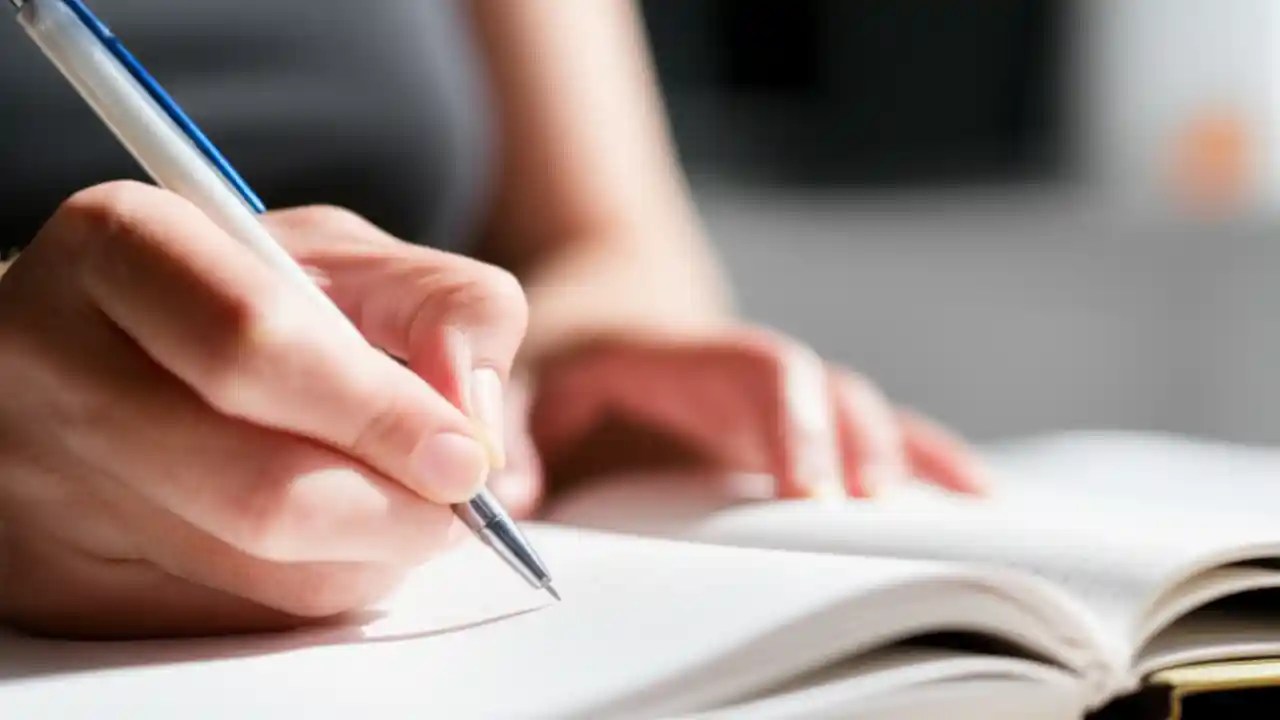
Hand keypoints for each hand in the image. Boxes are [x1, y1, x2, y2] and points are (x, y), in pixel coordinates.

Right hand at [0, 182, 526, 637]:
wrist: (90, 354)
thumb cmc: (236, 295)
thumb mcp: (345, 260)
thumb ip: (441, 306)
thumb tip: (476, 424)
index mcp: (121, 247)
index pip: (257, 346)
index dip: (384, 416)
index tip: (467, 458)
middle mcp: (52, 365)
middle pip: (261, 490)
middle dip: (396, 512)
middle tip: (456, 506)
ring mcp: (40, 485)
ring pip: (260, 574)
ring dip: (369, 556)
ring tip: (391, 505)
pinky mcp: (56, 583)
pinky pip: (234, 619)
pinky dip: (316, 586)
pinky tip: (322, 537)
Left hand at [525, 327, 989, 502]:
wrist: (601, 317)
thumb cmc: (567, 362)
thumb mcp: (525, 380)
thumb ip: (517, 428)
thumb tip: (515, 497)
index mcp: (692, 353)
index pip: (758, 374)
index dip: (791, 425)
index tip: (810, 493)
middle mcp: (754, 375)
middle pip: (830, 396)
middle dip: (859, 455)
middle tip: (872, 521)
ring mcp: (786, 402)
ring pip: (864, 416)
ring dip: (905, 463)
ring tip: (949, 523)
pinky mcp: (802, 429)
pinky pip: (877, 436)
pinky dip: (930, 460)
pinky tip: (974, 500)